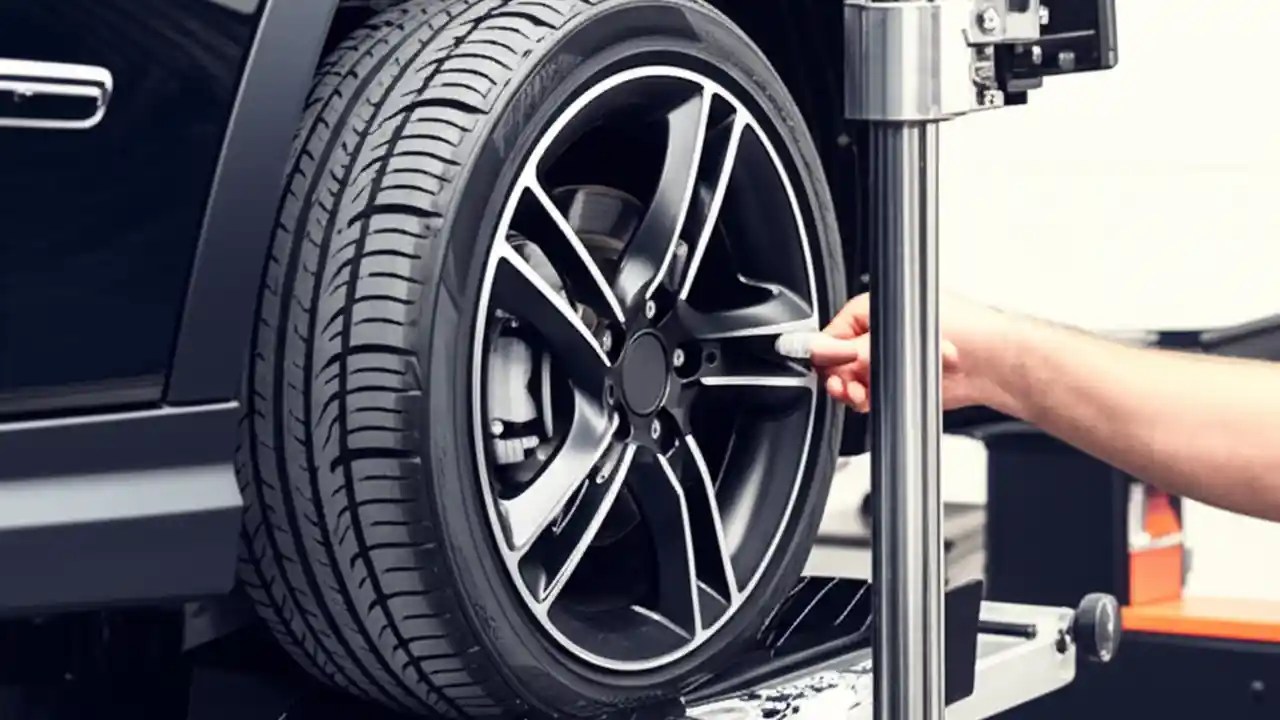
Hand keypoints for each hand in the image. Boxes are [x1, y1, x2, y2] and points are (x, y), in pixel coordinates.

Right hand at [809, 292, 1008, 411]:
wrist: (995, 364)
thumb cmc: (964, 331)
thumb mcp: (898, 334)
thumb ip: (854, 348)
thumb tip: (821, 350)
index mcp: (877, 309)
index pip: (835, 332)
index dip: (828, 354)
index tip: (829, 370)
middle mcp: (883, 333)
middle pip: (842, 358)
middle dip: (840, 376)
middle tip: (845, 387)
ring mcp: (892, 359)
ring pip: (855, 379)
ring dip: (853, 391)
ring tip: (860, 395)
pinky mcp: (901, 381)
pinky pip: (872, 393)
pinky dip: (868, 400)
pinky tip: (872, 400)